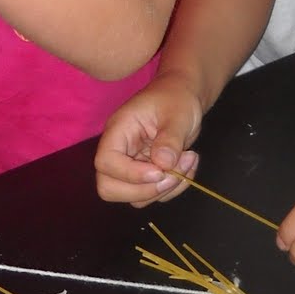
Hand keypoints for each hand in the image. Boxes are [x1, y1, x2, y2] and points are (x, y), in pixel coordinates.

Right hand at [94, 76, 203, 207]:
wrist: (185, 96)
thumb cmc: (176, 98)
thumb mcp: (177, 114)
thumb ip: (170, 139)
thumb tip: (163, 165)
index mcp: (118, 131)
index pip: (106, 162)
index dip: (130, 174)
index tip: (159, 170)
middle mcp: (119, 151)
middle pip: (110, 188)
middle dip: (145, 190)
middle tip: (174, 174)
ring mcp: (131, 165)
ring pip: (135, 197)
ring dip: (165, 189)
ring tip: (188, 161)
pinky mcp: (147, 174)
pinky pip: (153, 195)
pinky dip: (174, 188)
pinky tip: (188, 165)